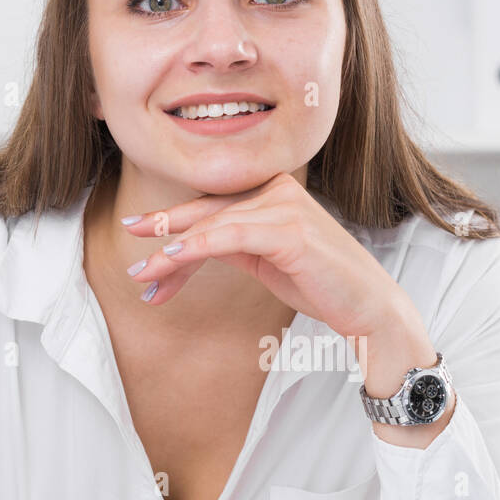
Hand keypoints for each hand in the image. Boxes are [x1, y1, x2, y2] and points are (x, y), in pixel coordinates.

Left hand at [122, 172, 412, 339]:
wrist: (370, 309)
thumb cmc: (325, 286)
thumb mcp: (269, 261)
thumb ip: (237, 245)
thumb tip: (193, 247)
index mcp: (274, 194)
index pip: (214, 207)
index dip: (175, 224)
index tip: (142, 238)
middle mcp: (278, 191)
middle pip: (207, 211)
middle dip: (165, 230)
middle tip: (130, 241)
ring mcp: (285, 206)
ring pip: (213, 224)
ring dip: (172, 250)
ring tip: (142, 273)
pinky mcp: (289, 230)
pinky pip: (230, 235)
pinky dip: (196, 246)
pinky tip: (171, 259)